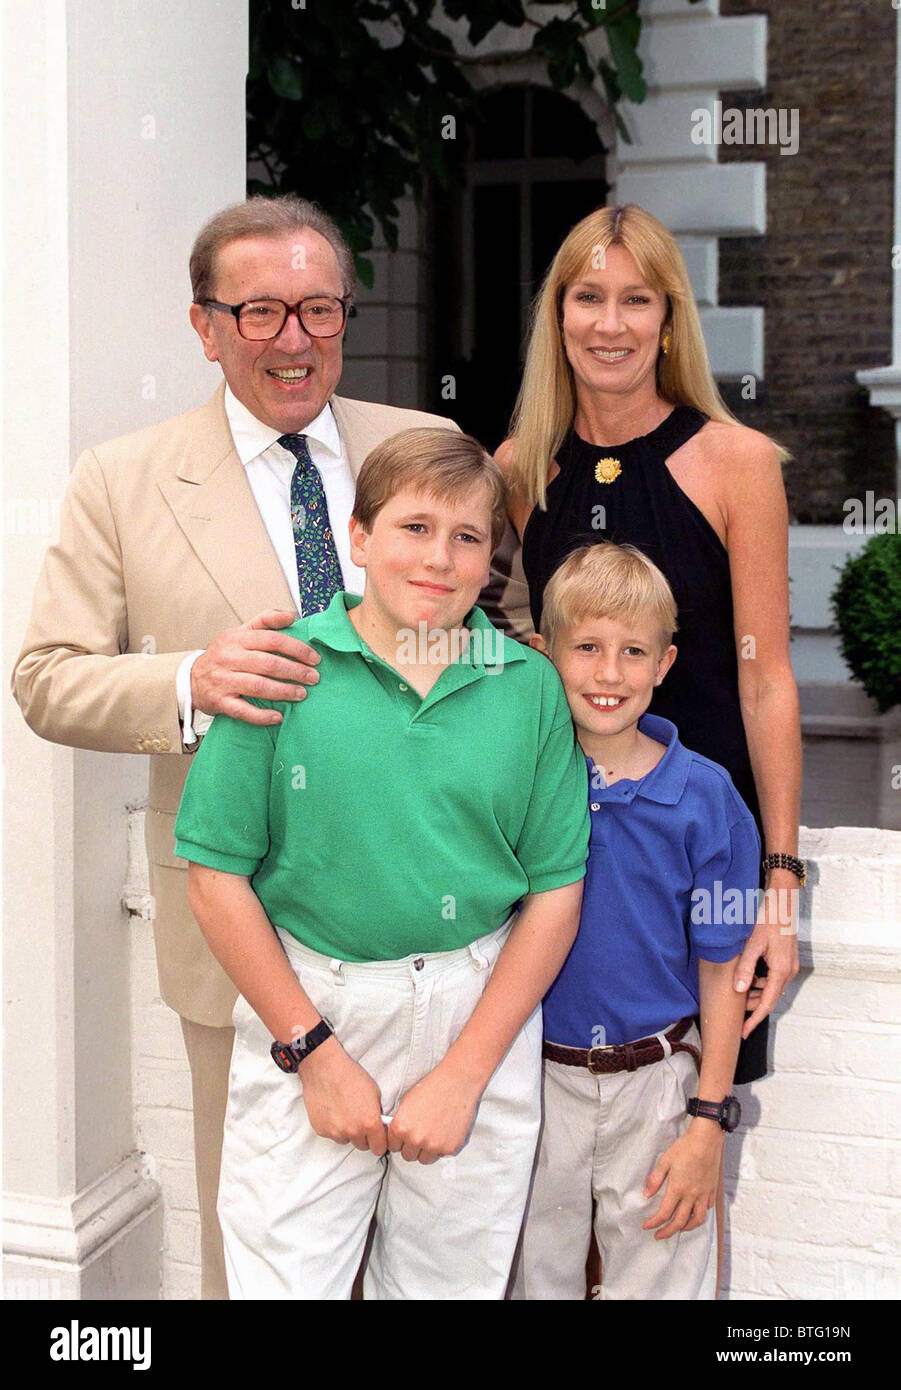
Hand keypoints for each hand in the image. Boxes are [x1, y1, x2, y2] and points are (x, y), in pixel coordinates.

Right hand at [191, 610, 319, 723]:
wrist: (191, 679)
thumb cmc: (224, 655)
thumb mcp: (240, 633)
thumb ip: (265, 621)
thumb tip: (291, 616)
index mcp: (237, 638)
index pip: (272, 640)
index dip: (297, 649)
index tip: (314, 658)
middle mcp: (229, 658)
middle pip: (268, 663)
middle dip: (295, 671)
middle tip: (314, 678)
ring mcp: (223, 680)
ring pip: (258, 686)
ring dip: (284, 691)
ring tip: (302, 694)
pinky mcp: (219, 702)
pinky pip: (243, 710)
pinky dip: (262, 716)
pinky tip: (279, 716)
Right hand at [297, 1037, 387, 1155]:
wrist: (325, 1069)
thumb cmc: (351, 1076)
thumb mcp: (374, 1093)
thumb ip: (377, 1114)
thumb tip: (379, 1125)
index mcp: (370, 1123)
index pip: (379, 1148)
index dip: (380, 1143)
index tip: (378, 1140)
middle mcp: (353, 1132)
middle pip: (362, 1146)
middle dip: (364, 1137)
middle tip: (360, 1121)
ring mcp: (335, 1132)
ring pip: (346, 1140)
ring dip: (347, 1132)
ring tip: (345, 1112)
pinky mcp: (321, 1130)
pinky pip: (331, 1134)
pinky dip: (333, 1126)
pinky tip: (333, 1110)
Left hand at [387, 1064, 481, 1163]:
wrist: (456, 1083)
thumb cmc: (431, 1088)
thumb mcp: (406, 1103)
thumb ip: (400, 1123)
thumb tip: (397, 1137)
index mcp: (400, 1128)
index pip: (393, 1146)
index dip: (399, 1140)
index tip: (405, 1136)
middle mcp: (415, 1140)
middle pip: (408, 1156)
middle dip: (412, 1147)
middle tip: (421, 1133)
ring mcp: (433, 1146)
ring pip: (424, 1159)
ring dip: (426, 1150)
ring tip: (433, 1133)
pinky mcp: (449, 1148)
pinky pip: (441, 1154)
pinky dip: (442, 1146)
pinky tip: (445, 1130)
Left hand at [642, 1123, 723, 1238]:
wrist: (707, 1139)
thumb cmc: (685, 1147)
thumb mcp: (665, 1160)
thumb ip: (655, 1179)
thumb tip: (646, 1194)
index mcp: (678, 1188)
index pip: (664, 1214)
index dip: (654, 1223)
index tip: (646, 1226)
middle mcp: (692, 1195)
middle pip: (680, 1222)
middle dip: (668, 1232)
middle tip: (659, 1236)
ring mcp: (703, 1194)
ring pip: (697, 1220)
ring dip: (686, 1228)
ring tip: (678, 1228)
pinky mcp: (712, 1190)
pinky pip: (706, 1209)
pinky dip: (699, 1215)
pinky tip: (694, 1212)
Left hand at [733, 868, 799, 1036]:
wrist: (783, 902)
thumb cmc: (768, 920)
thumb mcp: (752, 944)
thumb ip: (746, 968)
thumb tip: (740, 990)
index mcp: (781, 971)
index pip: (767, 1004)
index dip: (755, 1020)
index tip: (743, 1032)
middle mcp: (789, 972)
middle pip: (771, 999)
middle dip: (754, 1009)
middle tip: (736, 1014)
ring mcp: (790, 966)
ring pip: (772, 990)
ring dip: (757, 996)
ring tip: (739, 997)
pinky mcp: (787, 960)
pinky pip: (775, 980)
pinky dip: (762, 984)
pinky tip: (749, 980)